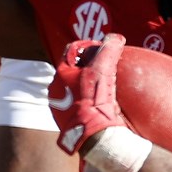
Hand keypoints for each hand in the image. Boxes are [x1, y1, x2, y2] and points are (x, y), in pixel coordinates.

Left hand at [50, 33, 127, 154]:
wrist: (92, 134)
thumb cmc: (94, 98)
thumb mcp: (103, 69)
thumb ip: (108, 50)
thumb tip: (116, 37)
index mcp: (59, 74)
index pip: (72, 51)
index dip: (88, 46)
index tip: (102, 48)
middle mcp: (55, 90)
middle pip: (73, 69)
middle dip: (88, 65)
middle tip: (104, 65)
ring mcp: (60, 107)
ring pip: (74, 87)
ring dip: (87, 83)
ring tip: (104, 84)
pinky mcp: (67, 121)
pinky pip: (78, 104)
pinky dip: (87, 99)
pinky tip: (100, 102)